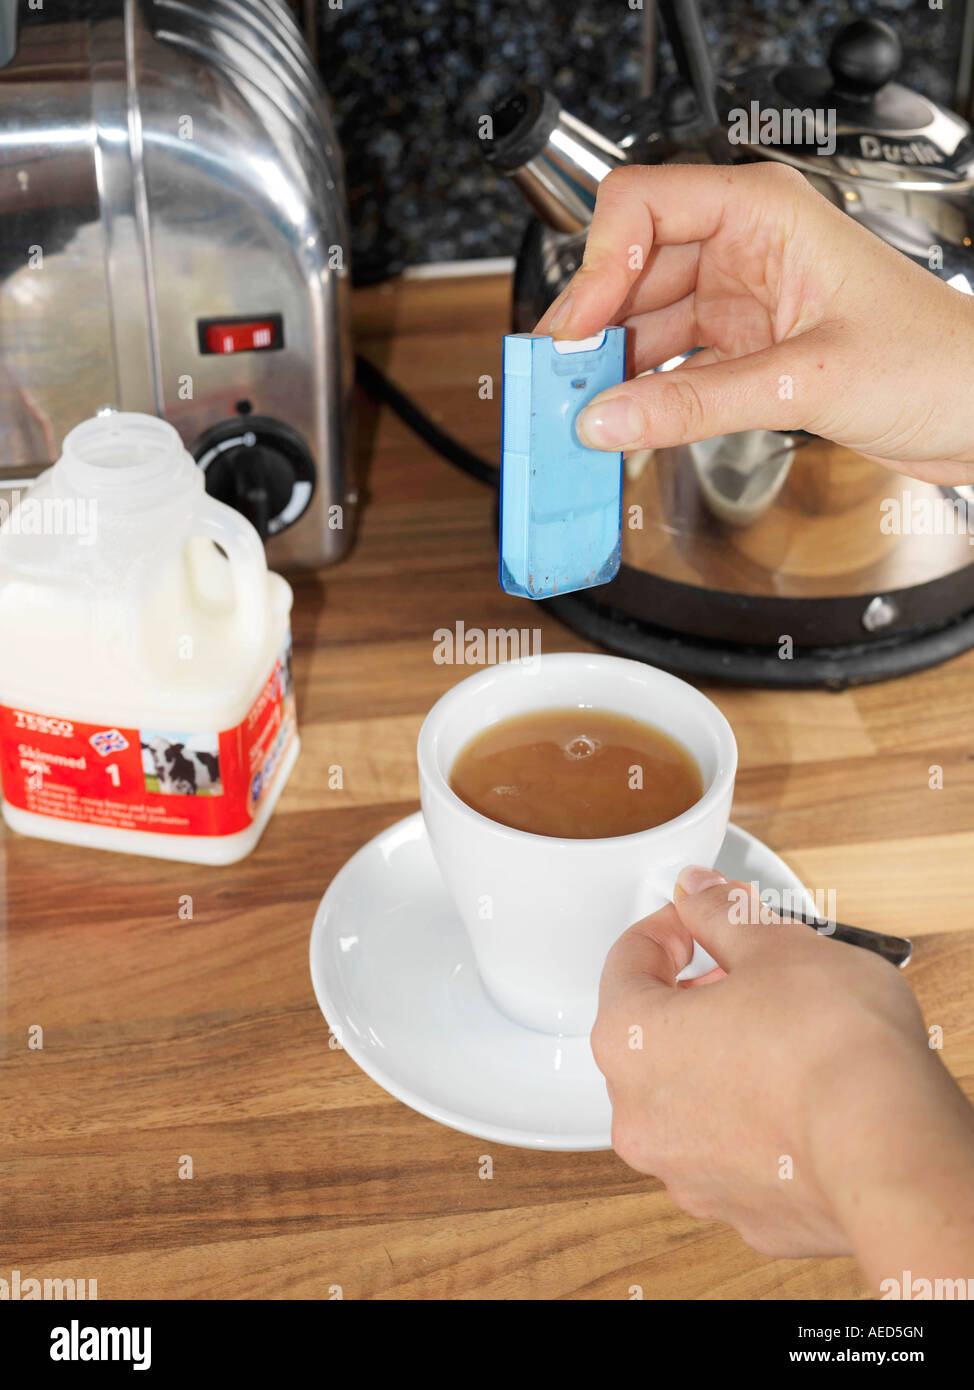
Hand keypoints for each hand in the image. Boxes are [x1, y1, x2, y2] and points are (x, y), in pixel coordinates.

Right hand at [536, 162, 973, 484]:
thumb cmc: (939, 361)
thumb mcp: (808, 379)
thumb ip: (698, 404)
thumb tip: (607, 418)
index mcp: (764, 215)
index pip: (644, 205)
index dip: (597, 262)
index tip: (575, 327)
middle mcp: (745, 250)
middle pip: (632, 270)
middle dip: (590, 325)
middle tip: (555, 381)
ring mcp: (743, 303)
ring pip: (646, 325)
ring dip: (611, 368)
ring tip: (577, 411)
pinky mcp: (747, 353)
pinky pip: (674, 371)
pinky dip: (644, 399)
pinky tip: (622, 424)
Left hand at [591, 866, 973, 1282]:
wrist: (893, 1152)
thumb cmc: (831, 1051)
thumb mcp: (774, 946)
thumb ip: (722, 914)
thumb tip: (699, 893)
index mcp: (630, 1040)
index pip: (626, 962)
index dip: (669, 927)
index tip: (699, 919)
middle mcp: (640, 1115)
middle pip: (650, 1035)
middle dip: (695, 997)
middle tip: (746, 973)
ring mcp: (687, 1172)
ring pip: (690, 1098)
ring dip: (723, 1061)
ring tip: (785, 1034)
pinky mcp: (740, 1212)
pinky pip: (734, 1149)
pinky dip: (756, 1119)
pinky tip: (802, 1096)